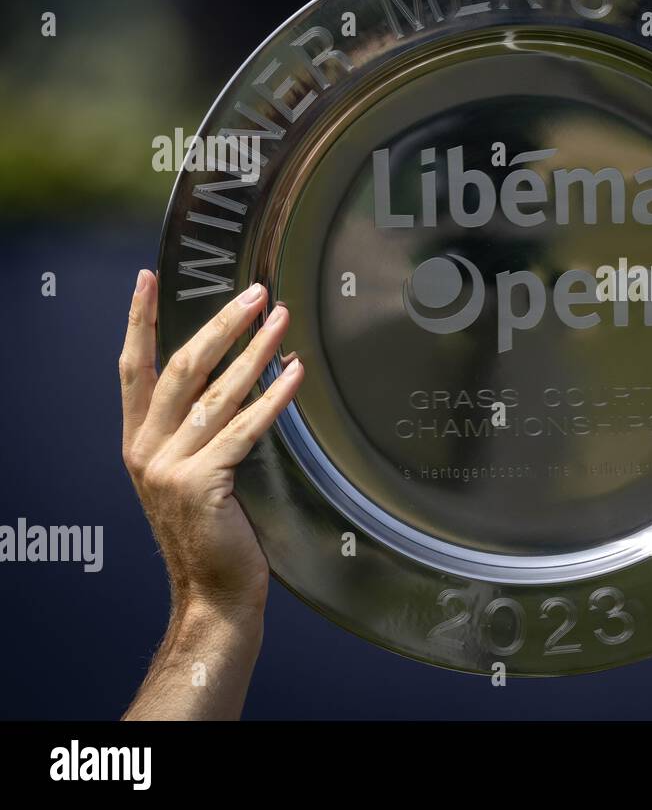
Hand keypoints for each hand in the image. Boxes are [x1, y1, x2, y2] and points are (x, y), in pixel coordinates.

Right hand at [119, 270, 302, 718]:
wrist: (213, 594)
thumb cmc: (212, 534)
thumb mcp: (189, 475)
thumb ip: (196, 431)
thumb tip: (232, 378)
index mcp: (139, 444)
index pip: (133, 370)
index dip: (139, 322)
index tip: (148, 279)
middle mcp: (148, 451)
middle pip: (180, 370)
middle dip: (218, 326)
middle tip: (253, 293)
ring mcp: (172, 468)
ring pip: (216, 393)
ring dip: (254, 352)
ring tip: (281, 319)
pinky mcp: (204, 484)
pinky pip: (245, 428)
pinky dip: (274, 397)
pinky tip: (296, 374)